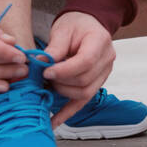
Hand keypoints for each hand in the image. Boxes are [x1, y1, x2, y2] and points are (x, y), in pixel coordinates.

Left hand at [43, 11, 115, 127]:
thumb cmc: (76, 24)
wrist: (88, 24)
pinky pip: (82, 102)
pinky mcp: (96, 84)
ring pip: (84, 93)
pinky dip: (67, 113)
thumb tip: (39, 64)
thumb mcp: (63, 30)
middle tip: (43, 76)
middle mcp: (107, 60)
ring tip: (48, 84)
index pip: (86, 62)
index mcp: (100, 42)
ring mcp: (104, 74)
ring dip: (63, 92)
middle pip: (85, 80)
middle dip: (61, 81)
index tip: (46, 71)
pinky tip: (53, 122)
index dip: (65, 70)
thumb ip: (54, 48)